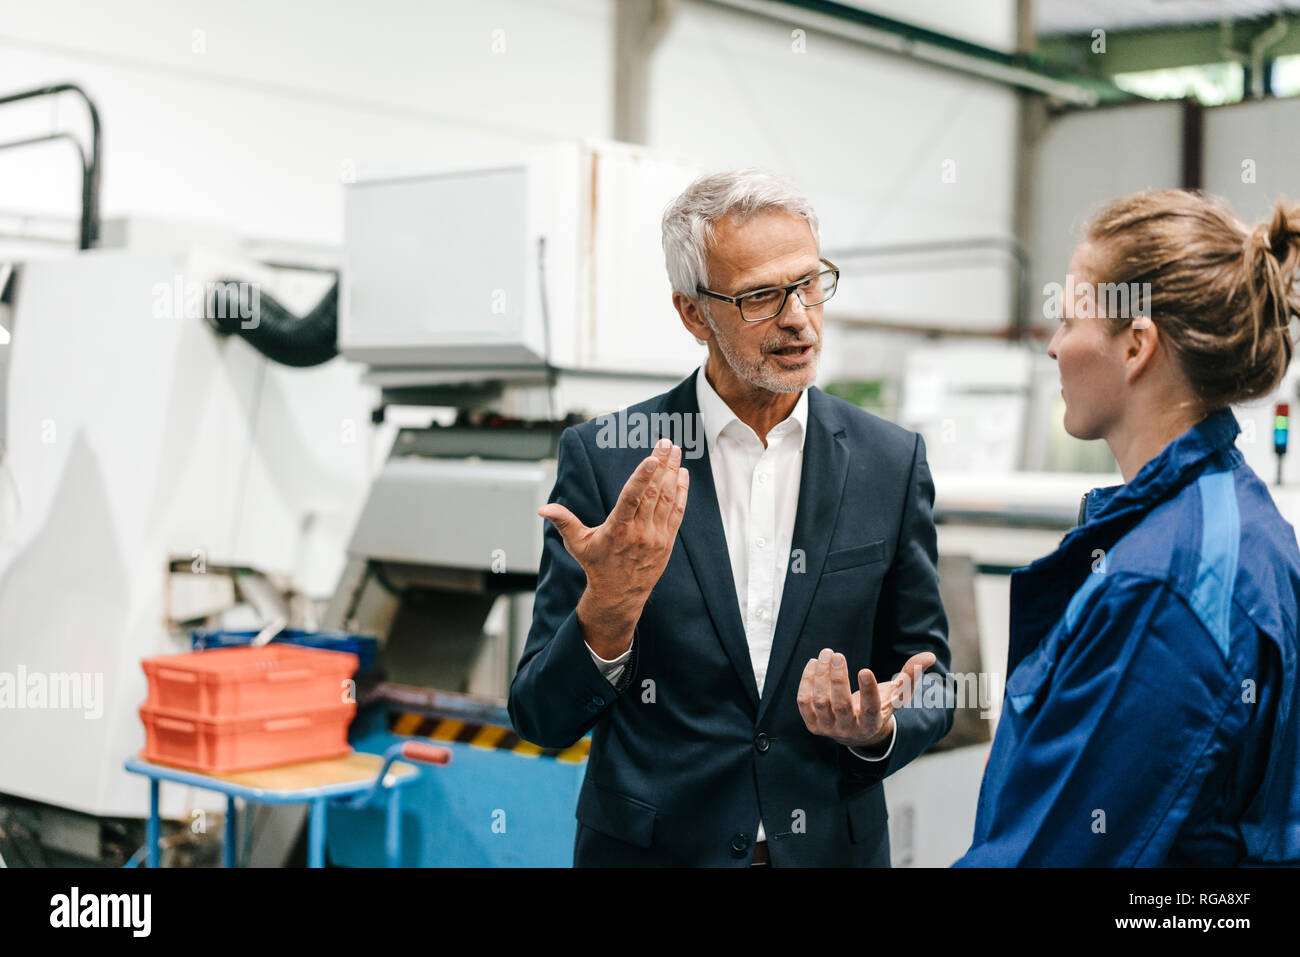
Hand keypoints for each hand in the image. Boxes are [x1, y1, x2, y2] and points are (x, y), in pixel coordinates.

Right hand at [538, 437, 688, 655]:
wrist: (620, 595)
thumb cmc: (596, 565)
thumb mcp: (577, 544)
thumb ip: (563, 521)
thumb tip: (542, 509)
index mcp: (617, 529)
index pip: (632, 498)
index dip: (642, 477)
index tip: (652, 458)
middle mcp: (639, 532)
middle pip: (653, 492)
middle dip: (661, 465)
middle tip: (666, 442)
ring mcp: (656, 536)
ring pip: (667, 499)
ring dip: (673, 473)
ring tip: (676, 451)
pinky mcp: (667, 541)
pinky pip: (677, 512)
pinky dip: (681, 492)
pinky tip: (683, 475)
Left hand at [796, 648, 935, 749]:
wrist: (855, 733)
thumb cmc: (879, 707)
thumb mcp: (895, 695)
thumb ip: (910, 675)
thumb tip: (930, 656)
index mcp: (872, 723)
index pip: (870, 709)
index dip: (868, 691)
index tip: (864, 669)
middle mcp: (849, 729)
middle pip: (840, 705)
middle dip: (837, 679)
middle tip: (837, 654)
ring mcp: (828, 728)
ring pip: (820, 701)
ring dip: (820, 676)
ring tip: (827, 653)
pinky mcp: (812, 724)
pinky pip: (804, 702)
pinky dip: (807, 681)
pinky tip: (813, 663)